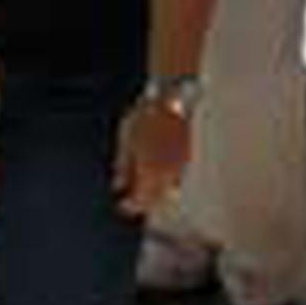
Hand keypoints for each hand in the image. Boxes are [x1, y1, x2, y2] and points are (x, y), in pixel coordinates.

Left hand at [112, 96, 192, 215]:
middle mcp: (168, 174)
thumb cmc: (145, 116)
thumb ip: (122, 166)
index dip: (130, 206)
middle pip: (156, 199)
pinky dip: (166, 181)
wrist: (172, 97)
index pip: (141, 201)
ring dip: (156, 193)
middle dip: (144, 202)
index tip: (122, 205)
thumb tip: (118, 185)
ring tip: (144, 186)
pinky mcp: (187, 156)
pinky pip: (177, 177)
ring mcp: (180, 166)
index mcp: (150, 172)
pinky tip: (158, 174)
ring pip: (168, 190)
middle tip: (132, 200)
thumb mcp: (125, 140)